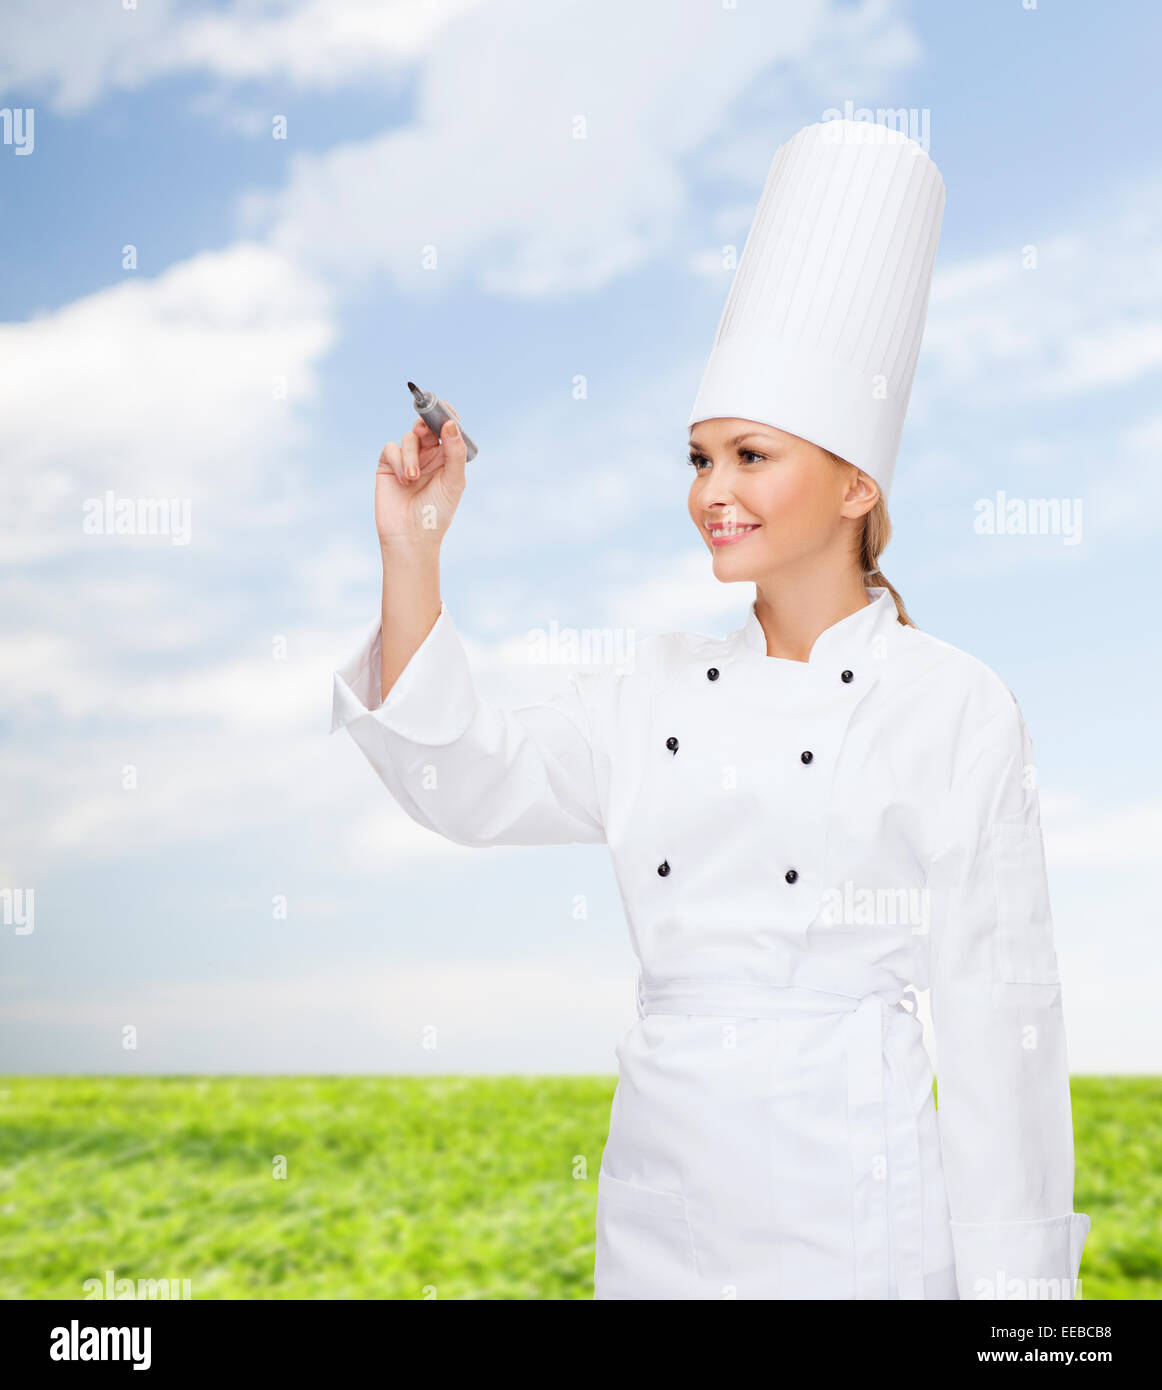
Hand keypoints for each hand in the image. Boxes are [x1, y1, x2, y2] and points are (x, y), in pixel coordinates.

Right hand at [375, 402, 467, 546]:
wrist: (410, 536)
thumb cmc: (437, 513)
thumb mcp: (453, 482)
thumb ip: (455, 452)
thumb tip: (450, 424)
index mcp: (447, 457)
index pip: (448, 429)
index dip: (446, 415)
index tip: (444, 407)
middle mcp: (428, 455)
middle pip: (426, 426)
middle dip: (425, 424)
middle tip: (423, 429)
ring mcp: (408, 459)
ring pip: (409, 438)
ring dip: (411, 455)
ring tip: (413, 477)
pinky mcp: (389, 465)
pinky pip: (392, 448)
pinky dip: (398, 460)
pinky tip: (404, 479)